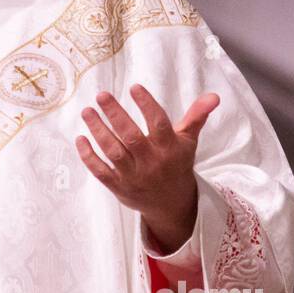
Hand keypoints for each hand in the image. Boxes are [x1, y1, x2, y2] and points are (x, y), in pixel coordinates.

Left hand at [75, 84, 219, 251]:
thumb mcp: (188, 141)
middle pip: (131, 136)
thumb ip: (196, 117)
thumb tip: (213, 96)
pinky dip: (88, 156)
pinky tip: (80, 139)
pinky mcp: (118, 187)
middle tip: (101, 95)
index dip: (146, 105)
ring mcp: (133, 176)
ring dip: (98, 131)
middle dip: (115, 114)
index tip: (134, 87)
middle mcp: (151, 162)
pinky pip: (100, 171)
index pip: (158, 123)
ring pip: (113, 151)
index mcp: (169, 148)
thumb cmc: (177, 165)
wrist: (172, 205)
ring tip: (87, 111)